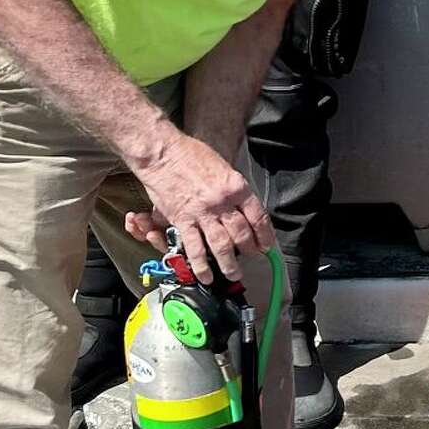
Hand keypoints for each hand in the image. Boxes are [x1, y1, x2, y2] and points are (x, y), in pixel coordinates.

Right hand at [126, 128, 274, 284]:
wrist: (162, 152)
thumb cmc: (190, 154)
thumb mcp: (222, 166)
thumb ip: (232, 188)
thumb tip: (242, 206)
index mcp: (235, 186)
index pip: (258, 216)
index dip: (265, 234)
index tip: (266, 244)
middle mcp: (222, 202)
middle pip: (242, 234)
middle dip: (249, 250)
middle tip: (251, 257)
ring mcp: (202, 213)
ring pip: (221, 246)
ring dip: (229, 264)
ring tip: (234, 274)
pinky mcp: (182, 221)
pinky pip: (194, 248)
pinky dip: (201, 265)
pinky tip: (205, 276)